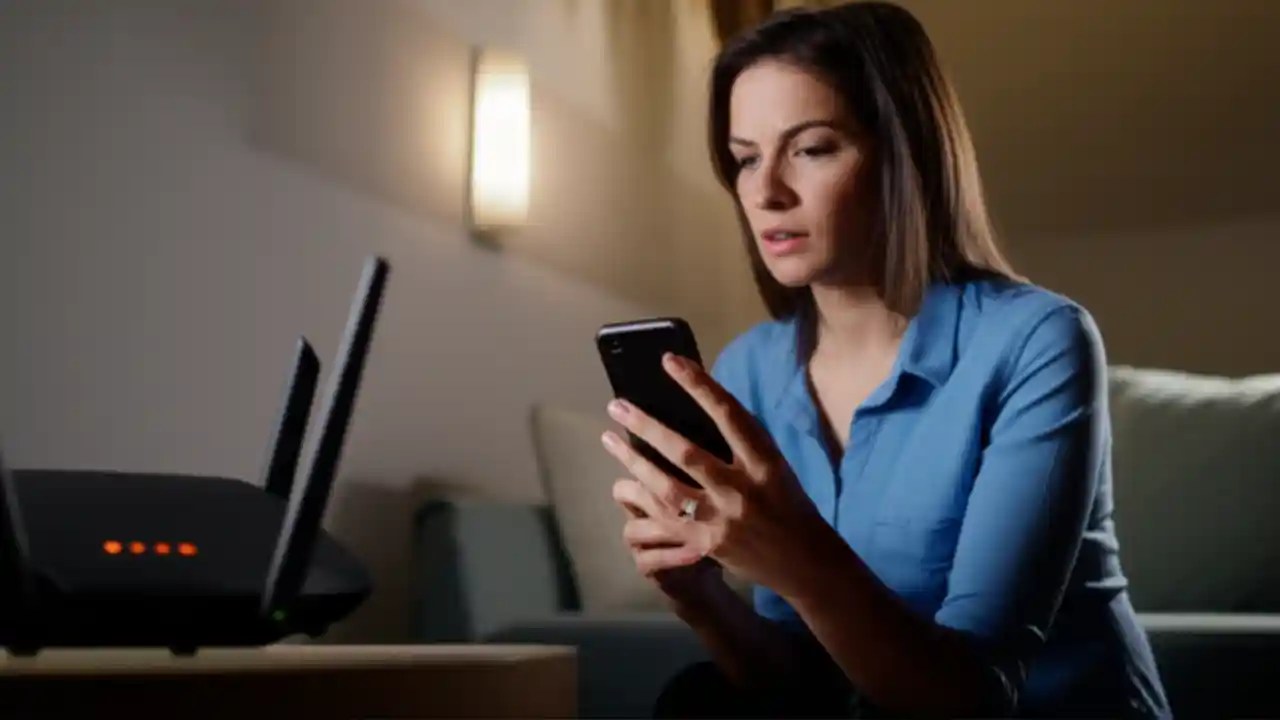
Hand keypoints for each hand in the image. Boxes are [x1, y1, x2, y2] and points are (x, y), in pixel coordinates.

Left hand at [602, 353, 829, 598]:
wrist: (803, 561)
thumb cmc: (788, 503)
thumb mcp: (775, 466)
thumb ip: (742, 443)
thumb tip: (701, 405)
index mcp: (764, 463)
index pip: (729, 415)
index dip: (699, 386)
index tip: (670, 361)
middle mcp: (740, 490)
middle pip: (686, 453)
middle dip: (647, 428)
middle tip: (617, 406)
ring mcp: (719, 520)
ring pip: (666, 488)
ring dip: (633, 462)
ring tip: (609, 439)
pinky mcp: (704, 545)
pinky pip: (664, 522)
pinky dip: (641, 503)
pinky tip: (622, 487)